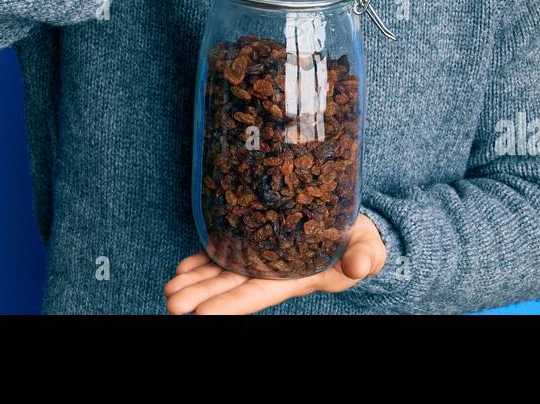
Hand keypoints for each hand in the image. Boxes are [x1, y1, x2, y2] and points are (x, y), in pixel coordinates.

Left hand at [164, 212, 386, 313]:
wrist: (353, 226)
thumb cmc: (362, 242)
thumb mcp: (368, 248)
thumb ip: (365, 257)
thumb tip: (358, 267)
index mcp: (295, 277)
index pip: (257, 294)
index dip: (230, 304)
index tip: (202, 313)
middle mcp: (272, 271)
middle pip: (231, 287)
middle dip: (202, 295)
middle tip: (172, 302)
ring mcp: (262, 256)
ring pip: (223, 271)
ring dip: (196, 280)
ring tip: (170, 288)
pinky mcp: (257, 237)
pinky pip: (226, 252)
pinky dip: (203, 258)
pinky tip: (183, 265)